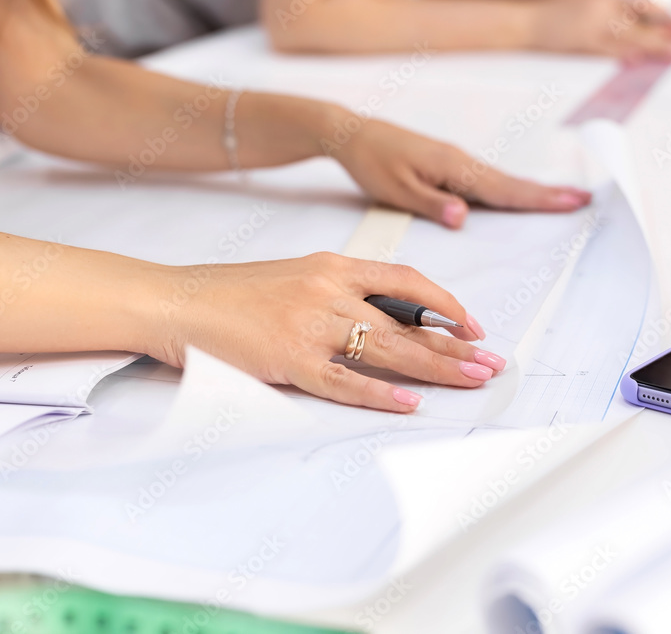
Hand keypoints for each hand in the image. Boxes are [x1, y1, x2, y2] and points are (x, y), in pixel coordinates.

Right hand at [151, 252, 507, 411]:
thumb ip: (341, 293)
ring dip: (436, 369)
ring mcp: (309, 325)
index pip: (407, 281)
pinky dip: (380, 395)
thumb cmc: (235, 293)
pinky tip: (409, 403)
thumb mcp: (297, 277)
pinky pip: (344, 382)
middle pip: (408, 322)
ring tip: (471, 382)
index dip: (447, 303)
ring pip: (388, 350)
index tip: (472, 325)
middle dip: (456, 346)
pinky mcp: (288, 360)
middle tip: (492, 364)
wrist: (178, 301)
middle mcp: (329, 291)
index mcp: (333, 266)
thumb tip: (389, 321)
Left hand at [332, 119, 592, 227]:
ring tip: (563, 200)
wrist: (354, 134)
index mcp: (452, 168)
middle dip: (548, 194)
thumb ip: (430, 204)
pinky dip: (509, 190)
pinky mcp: (450, 166)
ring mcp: (457, 163)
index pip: (502, 189)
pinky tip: (517, 198)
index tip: (572, 201)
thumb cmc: (372, 163)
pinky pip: (487, 182)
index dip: (538, 199)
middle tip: (584, 201)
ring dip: (532, 192)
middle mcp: (461, 162)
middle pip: (511, 184)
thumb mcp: (395, 189)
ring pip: (502, 182)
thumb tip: (464, 216)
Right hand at [531, 0, 670, 61]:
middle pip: (645, 20)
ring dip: (656, 45)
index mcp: (606, 0)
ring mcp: (593, 26)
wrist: (525, 17)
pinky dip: (623, 55)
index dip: (667, 16)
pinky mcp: (580, 41)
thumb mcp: (582, 7)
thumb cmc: (550, 15)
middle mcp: (604, 10)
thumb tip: (626, 35)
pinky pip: (607, 49)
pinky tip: (638, 60)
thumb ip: (605, 16)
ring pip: (632, 36)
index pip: (644, 7)